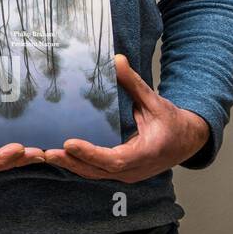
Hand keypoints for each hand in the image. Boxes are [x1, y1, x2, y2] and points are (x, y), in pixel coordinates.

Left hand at [43, 54, 210, 182]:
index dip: (91, 153)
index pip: (115, 159)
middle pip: (99, 171)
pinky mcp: (120, 173)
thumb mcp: (155, 101)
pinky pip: (96, 172)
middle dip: (72, 162)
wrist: (187, 141)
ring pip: (94, 174)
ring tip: (45, 154)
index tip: (69, 143)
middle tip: (47, 151)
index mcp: (146, 153)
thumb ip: (134, 83)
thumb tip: (116, 59)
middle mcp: (135, 169)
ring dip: (70, 165)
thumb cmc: (172, 122)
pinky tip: (59, 156)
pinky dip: (77, 165)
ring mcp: (127, 174)